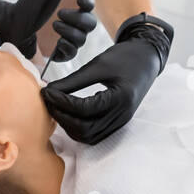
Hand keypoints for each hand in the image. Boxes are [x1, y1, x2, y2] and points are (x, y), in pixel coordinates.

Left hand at [0, 0, 96, 60]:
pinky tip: (58, 41)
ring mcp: (68, 38)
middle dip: (78, 18)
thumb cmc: (28, 3)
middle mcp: (74, 23)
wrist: (12, 23)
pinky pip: (73, 53)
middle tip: (60, 13)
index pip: (90, 5)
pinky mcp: (60, 52)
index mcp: (72, 6)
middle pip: (90, 23)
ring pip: (82, 39)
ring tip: (53, 25)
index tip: (79, 1)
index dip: (89, 3)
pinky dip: (68, 47)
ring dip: (70, 31)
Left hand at [42, 13, 173, 144]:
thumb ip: (73, 80)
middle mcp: (122, 115)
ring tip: (55, 108)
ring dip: (68, 126)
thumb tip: (49, 91)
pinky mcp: (117, 123)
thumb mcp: (98, 65)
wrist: (146, 58)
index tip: (46, 92)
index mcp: (120, 98)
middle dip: (62, 117)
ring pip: (88, 136)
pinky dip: (78, 129)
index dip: (61, 102)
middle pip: (84, 129)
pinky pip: (94, 134)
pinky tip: (68, 115)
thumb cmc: (124, 57)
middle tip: (48, 101)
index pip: (84, 109)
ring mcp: (120, 121)